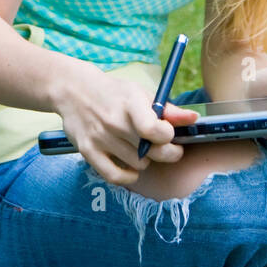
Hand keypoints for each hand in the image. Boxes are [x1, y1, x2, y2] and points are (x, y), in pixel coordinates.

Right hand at [50, 60, 199, 187]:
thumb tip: (193, 119)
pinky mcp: (88, 151)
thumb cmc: (113, 92)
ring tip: (144, 149)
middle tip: (170, 148)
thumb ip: (168, 109)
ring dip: (147, 160)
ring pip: (138, 164)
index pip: (154, 130)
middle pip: (152, 151)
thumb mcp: (140, 93)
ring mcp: (100, 138)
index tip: (169, 132)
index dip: (168, 135)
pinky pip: (114, 176)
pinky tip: (134, 169)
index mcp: (130, 103)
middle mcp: (114, 122)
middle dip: (169, 152)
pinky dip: (129, 177)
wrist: (73, 90)